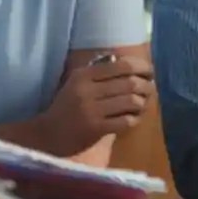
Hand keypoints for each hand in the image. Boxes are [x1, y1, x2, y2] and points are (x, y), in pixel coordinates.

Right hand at [40, 56, 154, 156]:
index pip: (122, 65)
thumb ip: (101, 71)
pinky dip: (135, 119)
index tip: (149, 72)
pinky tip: (134, 118)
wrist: (47, 134)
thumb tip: (132, 63)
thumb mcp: (78, 82)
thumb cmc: (68, 106)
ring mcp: (91, 111)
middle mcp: (87, 90)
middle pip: (130, 83)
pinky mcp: (95, 129)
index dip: (142, 67)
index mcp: (84, 75)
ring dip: (142, 103)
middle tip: (150, 89)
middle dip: (146, 86)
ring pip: (131, 101)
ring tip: (142, 104)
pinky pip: (126, 121)